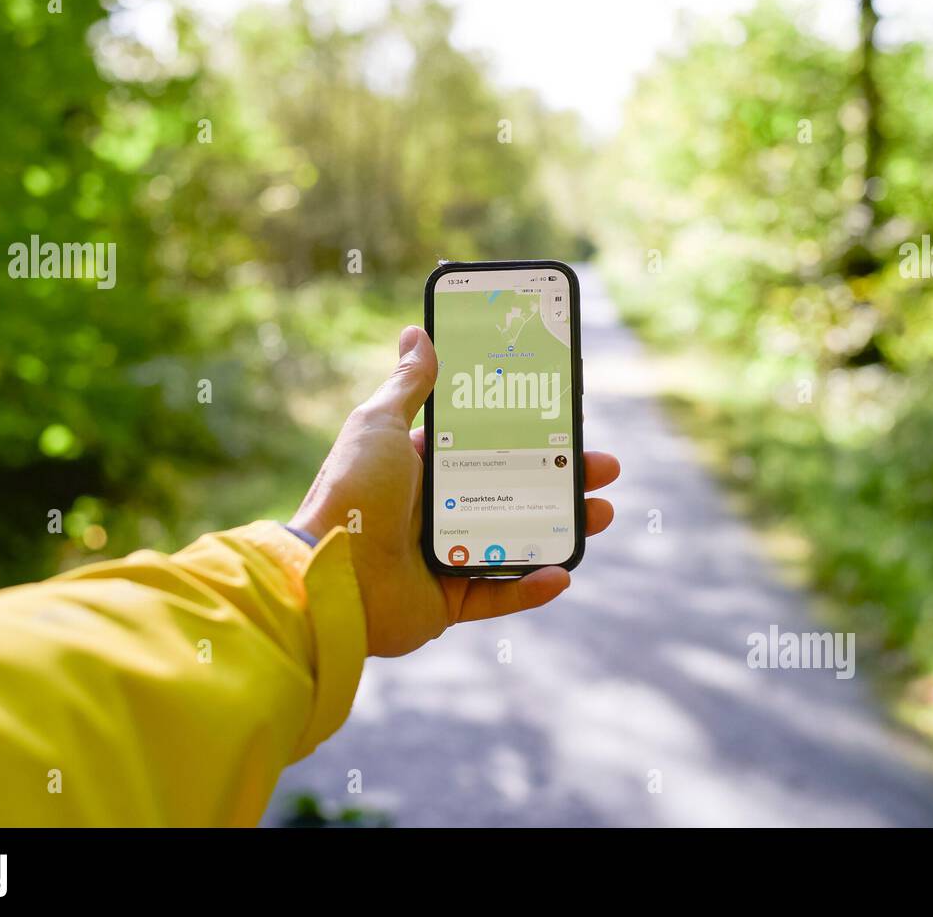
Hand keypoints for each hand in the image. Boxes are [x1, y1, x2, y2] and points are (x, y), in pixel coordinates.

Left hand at [291, 325, 618, 656]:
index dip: (530, 435)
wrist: (328, 576)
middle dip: (563, 478)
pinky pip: (499, 594)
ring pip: (518, 539)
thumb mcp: (378, 425)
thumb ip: (407, 384)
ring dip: (562, 527)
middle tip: (604, 468)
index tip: (567, 421)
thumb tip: (417, 332)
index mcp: (421, 467)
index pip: (487, 446)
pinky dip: (532, 587)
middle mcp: (434, 510)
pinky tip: (563, 572)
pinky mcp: (447, 600)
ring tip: (601, 513)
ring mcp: (443, 557)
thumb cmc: (351, 493)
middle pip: (514, 491)